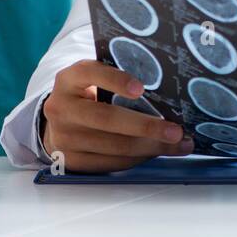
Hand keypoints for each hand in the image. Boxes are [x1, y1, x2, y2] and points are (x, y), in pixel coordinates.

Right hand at [41, 60, 192, 172]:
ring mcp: (63, 137)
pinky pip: (111, 163)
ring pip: (114, 146)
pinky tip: (156, 152)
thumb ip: (117, 77)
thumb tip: (162, 88)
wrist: (59, 120)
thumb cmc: (87, 94)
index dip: (116, 80)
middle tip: (176, 131)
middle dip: (146, 126)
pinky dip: (138, 158)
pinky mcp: (70, 161)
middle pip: (107, 119)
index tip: (141, 88)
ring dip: (151, 147)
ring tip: (178, 144)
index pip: (91, 74)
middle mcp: (61, 108)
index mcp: (68, 79)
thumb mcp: (94, 78)